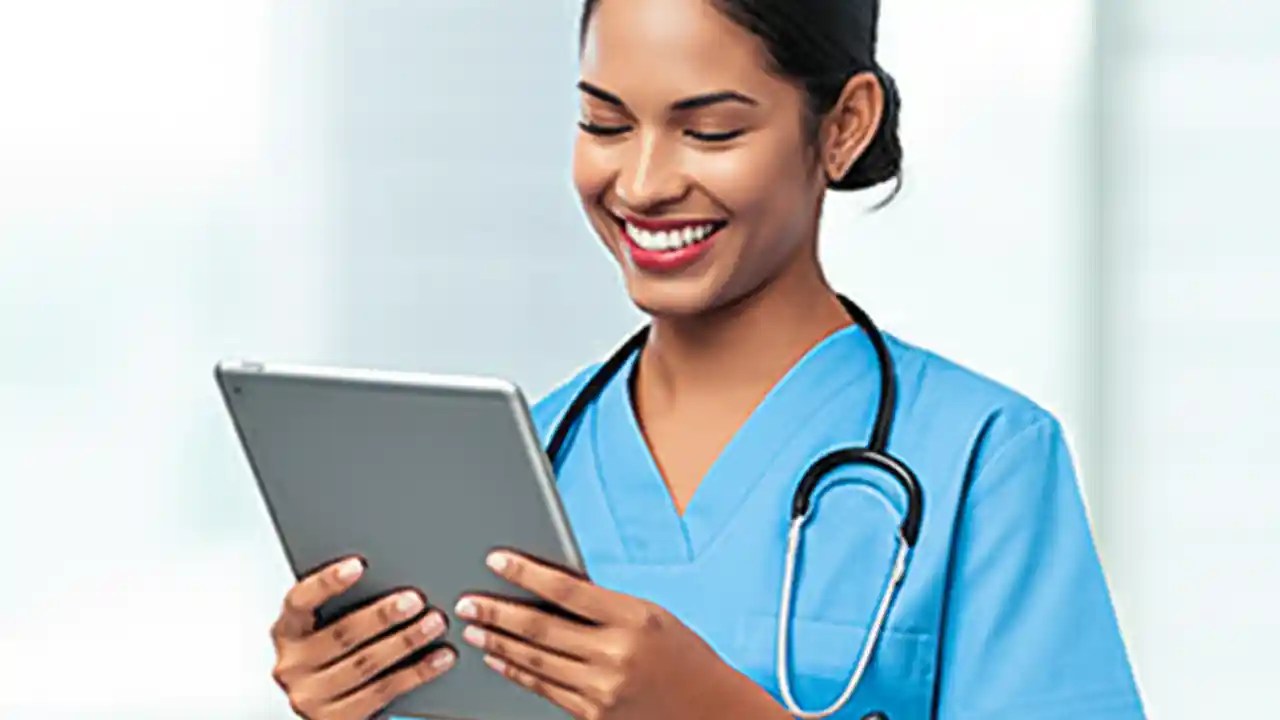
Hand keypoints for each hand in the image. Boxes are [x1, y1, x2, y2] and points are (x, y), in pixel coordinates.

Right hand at [270, 556, 456, 718]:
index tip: (359, 565)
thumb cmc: (335, 655)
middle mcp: (292, 666)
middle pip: (342, 634)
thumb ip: (344, 605)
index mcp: (287, 632)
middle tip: (415, 600)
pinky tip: (439, 658)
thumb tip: (391, 570)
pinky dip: (416, 673)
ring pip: (365, 664)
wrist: (332, 710)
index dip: (327, 582)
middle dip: (382, 616)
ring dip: (405, 642)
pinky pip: (383, 692)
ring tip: (434, 624)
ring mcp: (311, 698)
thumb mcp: (327, 628)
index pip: (299, 601)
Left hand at [453, 551, 788, 719]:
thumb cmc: (681, 654)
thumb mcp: (650, 616)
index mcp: (633, 617)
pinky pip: (545, 690)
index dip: (524, 573)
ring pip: (535, 661)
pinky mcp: (595, 716)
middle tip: (466, 602)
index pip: (566, 589)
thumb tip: (547, 588)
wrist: (711, 710)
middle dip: (496, 613)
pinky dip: (517, 672)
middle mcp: (616, 654)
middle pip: (540, 628)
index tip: (495, 560)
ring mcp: (604, 690)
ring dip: (498, 643)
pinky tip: (500, 660)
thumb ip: (604, 606)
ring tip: (473, 629)